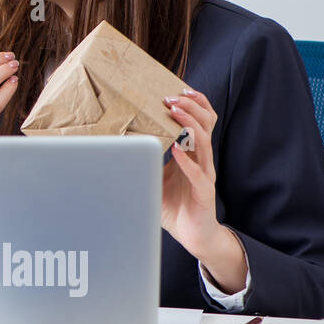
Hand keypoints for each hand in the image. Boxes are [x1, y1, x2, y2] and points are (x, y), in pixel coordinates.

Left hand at [161, 88, 245, 291]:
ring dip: (189, 125)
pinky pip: (198, 173)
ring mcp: (206, 174)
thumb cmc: (175, 204)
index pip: (201, 121)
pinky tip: (177, 150)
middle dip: (191, 107)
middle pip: (206, 124)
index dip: (195, 103)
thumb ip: (144, 159)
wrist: (194, 234)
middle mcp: (203, 159)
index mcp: (194, 153)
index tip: (180, 89)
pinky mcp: (204, 192)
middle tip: (172, 97)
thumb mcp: (155, 176)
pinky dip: (187, 160)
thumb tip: (117, 144)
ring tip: (175, 112)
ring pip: (205, 143)